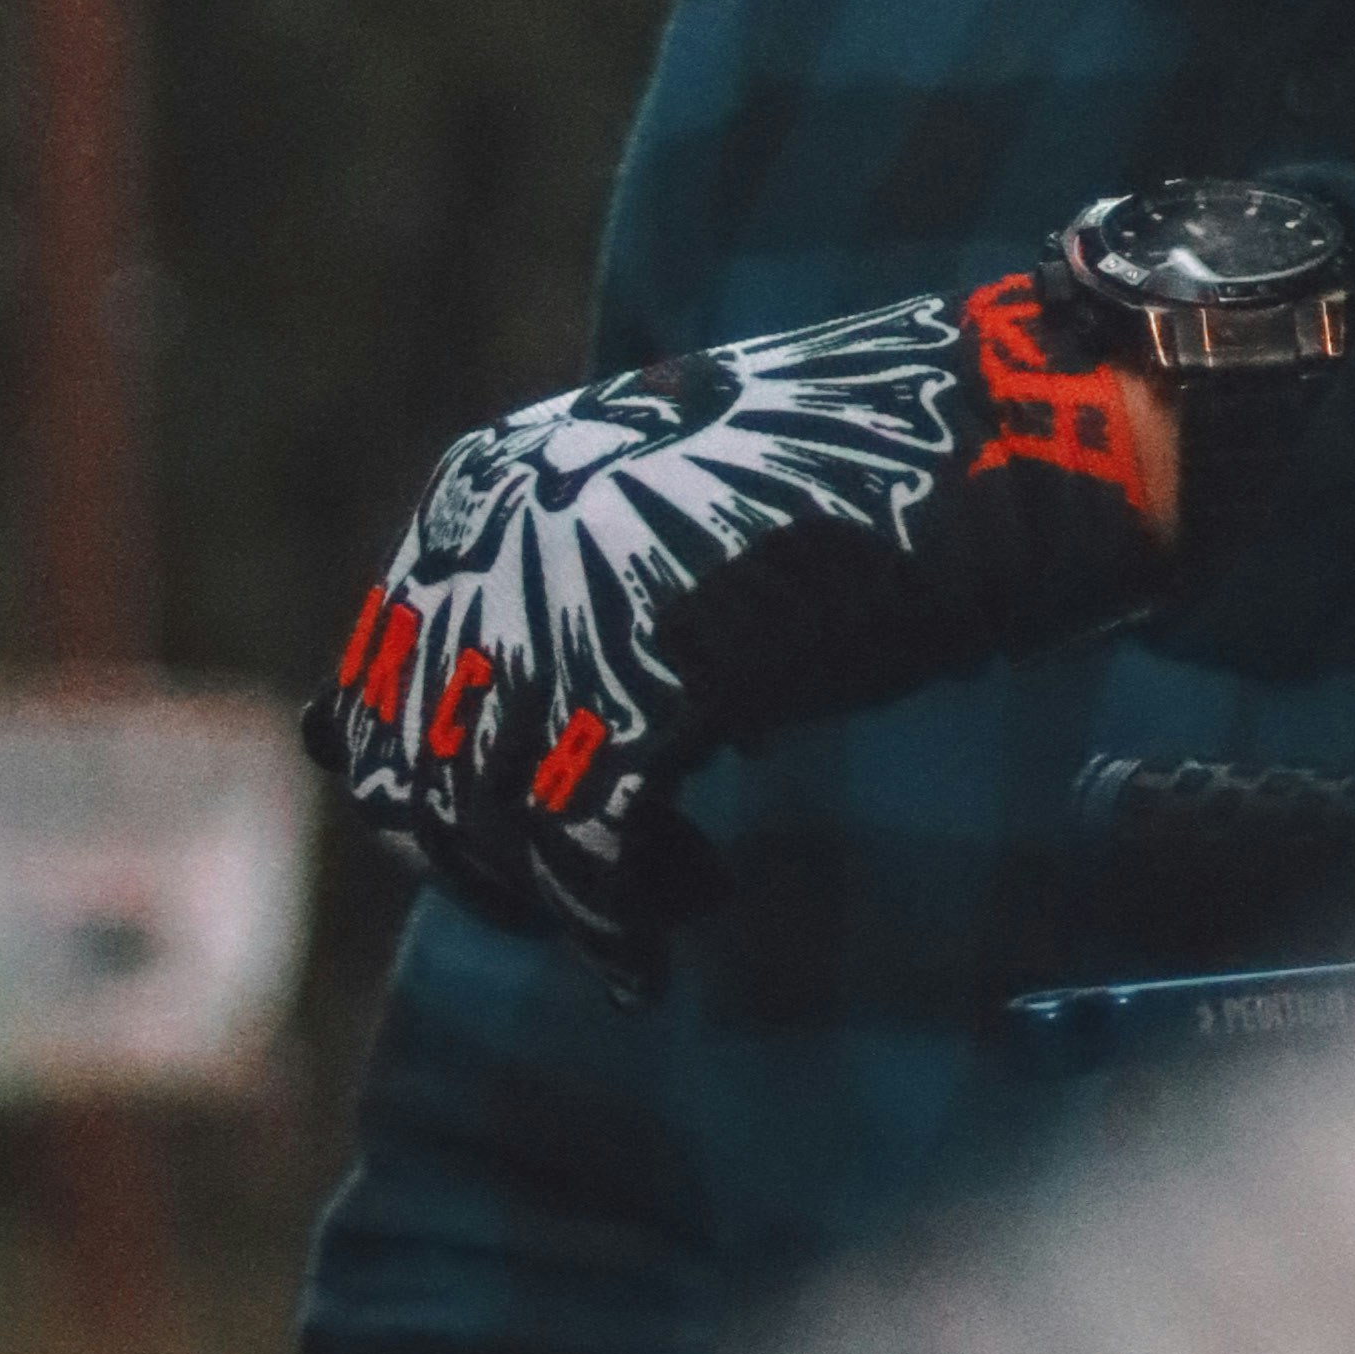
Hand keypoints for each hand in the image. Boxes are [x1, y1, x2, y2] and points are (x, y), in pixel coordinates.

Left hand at [311, 273, 1182, 984]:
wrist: (981, 440)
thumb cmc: (842, 478)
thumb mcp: (653, 517)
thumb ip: (552, 599)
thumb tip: (445, 745)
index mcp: (485, 485)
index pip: (372, 683)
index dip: (423, 793)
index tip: (503, 854)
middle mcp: (496, 543)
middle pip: (413, 768)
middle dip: (482, 866)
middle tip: (577, 904)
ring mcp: (564, 609)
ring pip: (487, 822)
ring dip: (559, 899)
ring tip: (655, 903)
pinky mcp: (650, 680)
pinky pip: (583, 848)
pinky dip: (620, 912)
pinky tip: (681, 913)